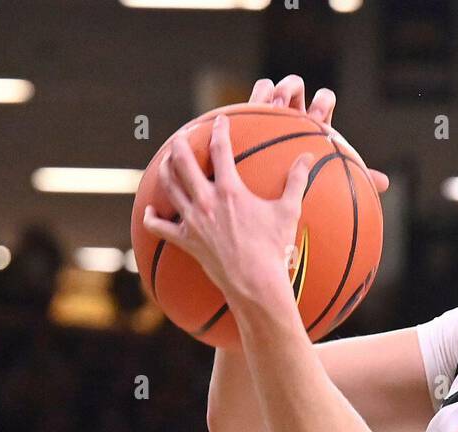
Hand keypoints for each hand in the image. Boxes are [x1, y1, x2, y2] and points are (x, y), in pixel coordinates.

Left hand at [143, 113, 310, 307]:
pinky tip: (149, 210)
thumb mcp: (288, 212)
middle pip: (183, 161)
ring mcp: (193, 221)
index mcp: (230, 190)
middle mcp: (206, 201)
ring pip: (169, 186)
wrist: (256, 284)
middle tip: (183, 135)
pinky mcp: (186, 241)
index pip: (220, 149)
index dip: (220, 130)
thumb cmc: (274, 250)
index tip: (220, 121)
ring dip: (165, 168)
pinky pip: (160, 227)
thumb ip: (296, 181)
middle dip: (180, 142)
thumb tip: (308, 158)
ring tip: (167, 160)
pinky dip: (151, 217)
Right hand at [247, 74, 389, 192]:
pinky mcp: (251, 117)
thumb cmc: (297, 190)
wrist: (265, 195)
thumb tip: (385, 182)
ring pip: (276, 87)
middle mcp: (291, 114)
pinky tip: (258, 108)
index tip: (319, 119)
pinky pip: (258, 95)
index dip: (322, 102)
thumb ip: (354, 179)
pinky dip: (259, 95)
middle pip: (296, 86)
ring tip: (275, 106)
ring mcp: (271, 114)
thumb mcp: (325, 183)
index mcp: (311, 124)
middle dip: (294, 90)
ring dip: (278, 91)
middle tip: (291, 108)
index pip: (323, 100)